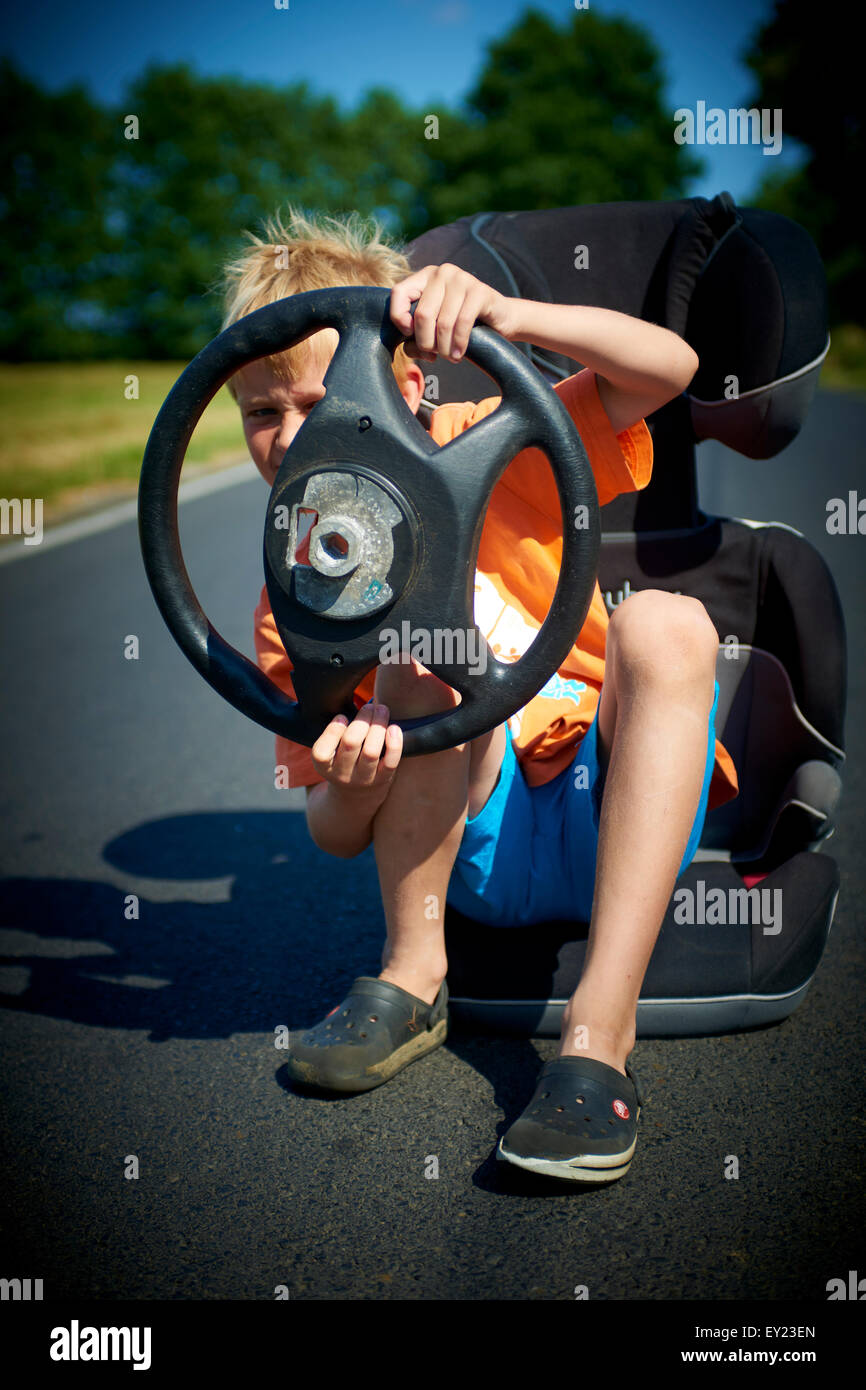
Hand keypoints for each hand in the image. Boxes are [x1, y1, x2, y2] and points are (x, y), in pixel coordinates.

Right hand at [311, 700, 402, 797]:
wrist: (356, 796)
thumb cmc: (343, 759)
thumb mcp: (330, 749)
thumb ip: (334, 730)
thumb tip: (344, 692)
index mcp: (323, 766)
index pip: (321, 751)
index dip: (333, 729)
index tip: (343, 717)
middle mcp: (341, 775)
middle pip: (350, 743)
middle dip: (362, 719)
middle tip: (369, 707)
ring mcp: (363, 780)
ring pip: (371, 750)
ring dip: (378, 725)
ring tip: (382, 710)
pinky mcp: (383, 780)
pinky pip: (390, 762)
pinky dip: (394, 743)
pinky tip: (394, 728)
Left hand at [390, 263, 513, 363]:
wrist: (499, 319)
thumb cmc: (461, 326)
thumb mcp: (434, 330)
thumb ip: (415, 338)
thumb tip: (408, 346)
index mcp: (425, 277)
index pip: (398, 293)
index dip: (399, 319)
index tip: (409, 336)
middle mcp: (442, 272)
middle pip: (422, 314)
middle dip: (426, 342)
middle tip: (435, 354)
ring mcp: (462, 278)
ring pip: (443, 323)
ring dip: (444, 348)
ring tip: (450, 357)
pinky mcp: (479, 291)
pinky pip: (462, 323)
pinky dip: (458, 344)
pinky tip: (458, 353)